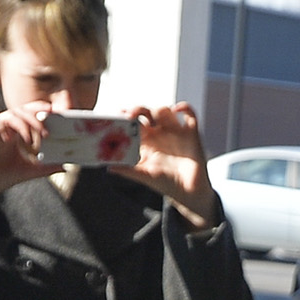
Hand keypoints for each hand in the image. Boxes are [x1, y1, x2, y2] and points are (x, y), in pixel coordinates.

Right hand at [0, 102, 57, 211]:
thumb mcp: (27, 172)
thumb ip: (45, 168)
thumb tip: (65, 166)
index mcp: (14, 132)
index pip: (27, 113)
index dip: (38, 108)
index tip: (53, 111)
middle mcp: (3, 128)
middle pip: (20, 111)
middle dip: (35, 117)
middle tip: (46, 132)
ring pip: (8, 115)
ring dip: (22, 124)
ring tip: (31, 139)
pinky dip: (3, 127)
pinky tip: (10, 139)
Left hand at [112, 103, 220, 227]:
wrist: (189, 192)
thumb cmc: (166, 184)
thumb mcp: (145, 176)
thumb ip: (128, 171)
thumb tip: (108, 167)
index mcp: (146, 142)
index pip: (133, 123)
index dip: (125, 117)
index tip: (119, 116)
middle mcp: (159, 133)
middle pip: (146, 112)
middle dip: (138, 110)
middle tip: (131, 115)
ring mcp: (175, 132)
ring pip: (165, 110)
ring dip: (158, 110)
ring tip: (152, 120)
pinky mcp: (191, 133)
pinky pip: (189, 113)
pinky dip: (184, 107)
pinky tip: (176, 109)